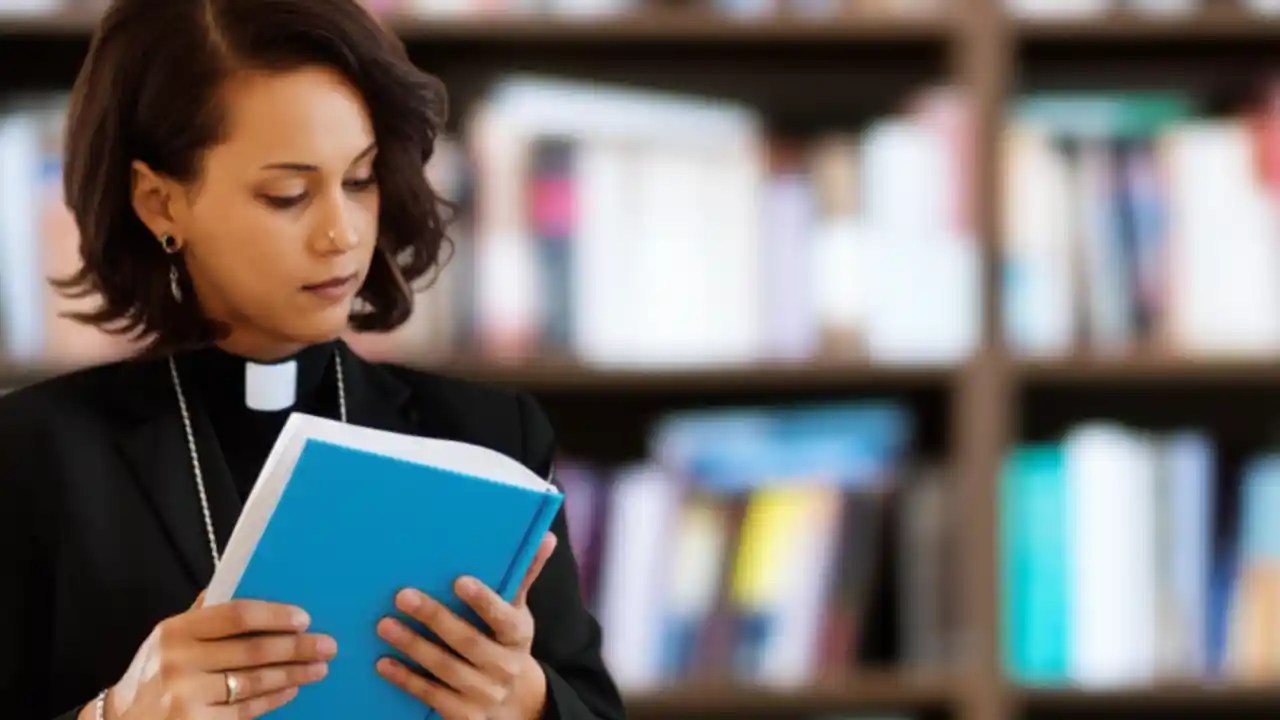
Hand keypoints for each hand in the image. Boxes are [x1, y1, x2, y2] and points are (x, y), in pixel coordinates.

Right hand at [102, 592, 336, 718]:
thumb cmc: (155, 672)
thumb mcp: (168, 637)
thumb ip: (204, 615)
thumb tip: (242, 580)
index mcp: (176, 630)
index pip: (235, 615)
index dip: (275, 615)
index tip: (304, 618)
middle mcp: (178, 662)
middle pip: (253, 651)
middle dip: (297, 648)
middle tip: (328, 645)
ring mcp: (186, 697)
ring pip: (254, 682)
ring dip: (293, 674)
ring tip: (319, 667)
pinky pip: (245, 710)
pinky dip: (273, 699)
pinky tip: (291, 689)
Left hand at [376, 533, 557, 719]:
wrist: (517, 704)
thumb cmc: (508, 644)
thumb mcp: (518, 613)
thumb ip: (524, 576)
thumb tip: (546, 537)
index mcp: (518, 635)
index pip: (503, 617)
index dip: (483, 601)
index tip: (460, 580)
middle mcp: (505, 666)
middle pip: (468, 641)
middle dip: (435, 618)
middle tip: (402, 596)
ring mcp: (485, 694)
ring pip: (446, 668)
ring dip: (413, 646)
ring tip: (384, 625)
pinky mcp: (464, 715)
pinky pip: (432, 696)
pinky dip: (407, 680)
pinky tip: (384, 662)